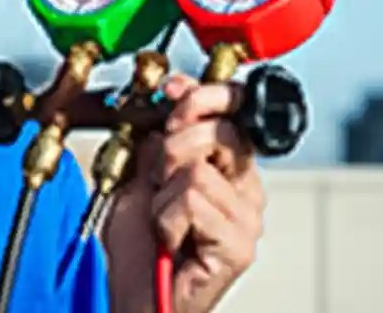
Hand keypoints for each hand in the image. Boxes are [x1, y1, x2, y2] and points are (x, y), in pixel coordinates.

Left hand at [100, 74, 265, 312]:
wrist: (135, 299)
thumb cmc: (142, 247)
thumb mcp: (143, 176)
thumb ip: (161, 137)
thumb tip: (175, 92)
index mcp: (229, 169)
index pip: (237, 114)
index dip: (209, 95)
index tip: (174, 92)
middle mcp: (246, 191)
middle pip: (221, 133)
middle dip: (174, 146)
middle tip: (157, 178)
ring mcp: (247, 220)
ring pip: (197, 170)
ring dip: (163, 196)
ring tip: (164, 221)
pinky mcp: (238, 246)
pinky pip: (193, 202)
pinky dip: (166, 219)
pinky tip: (170, 239)